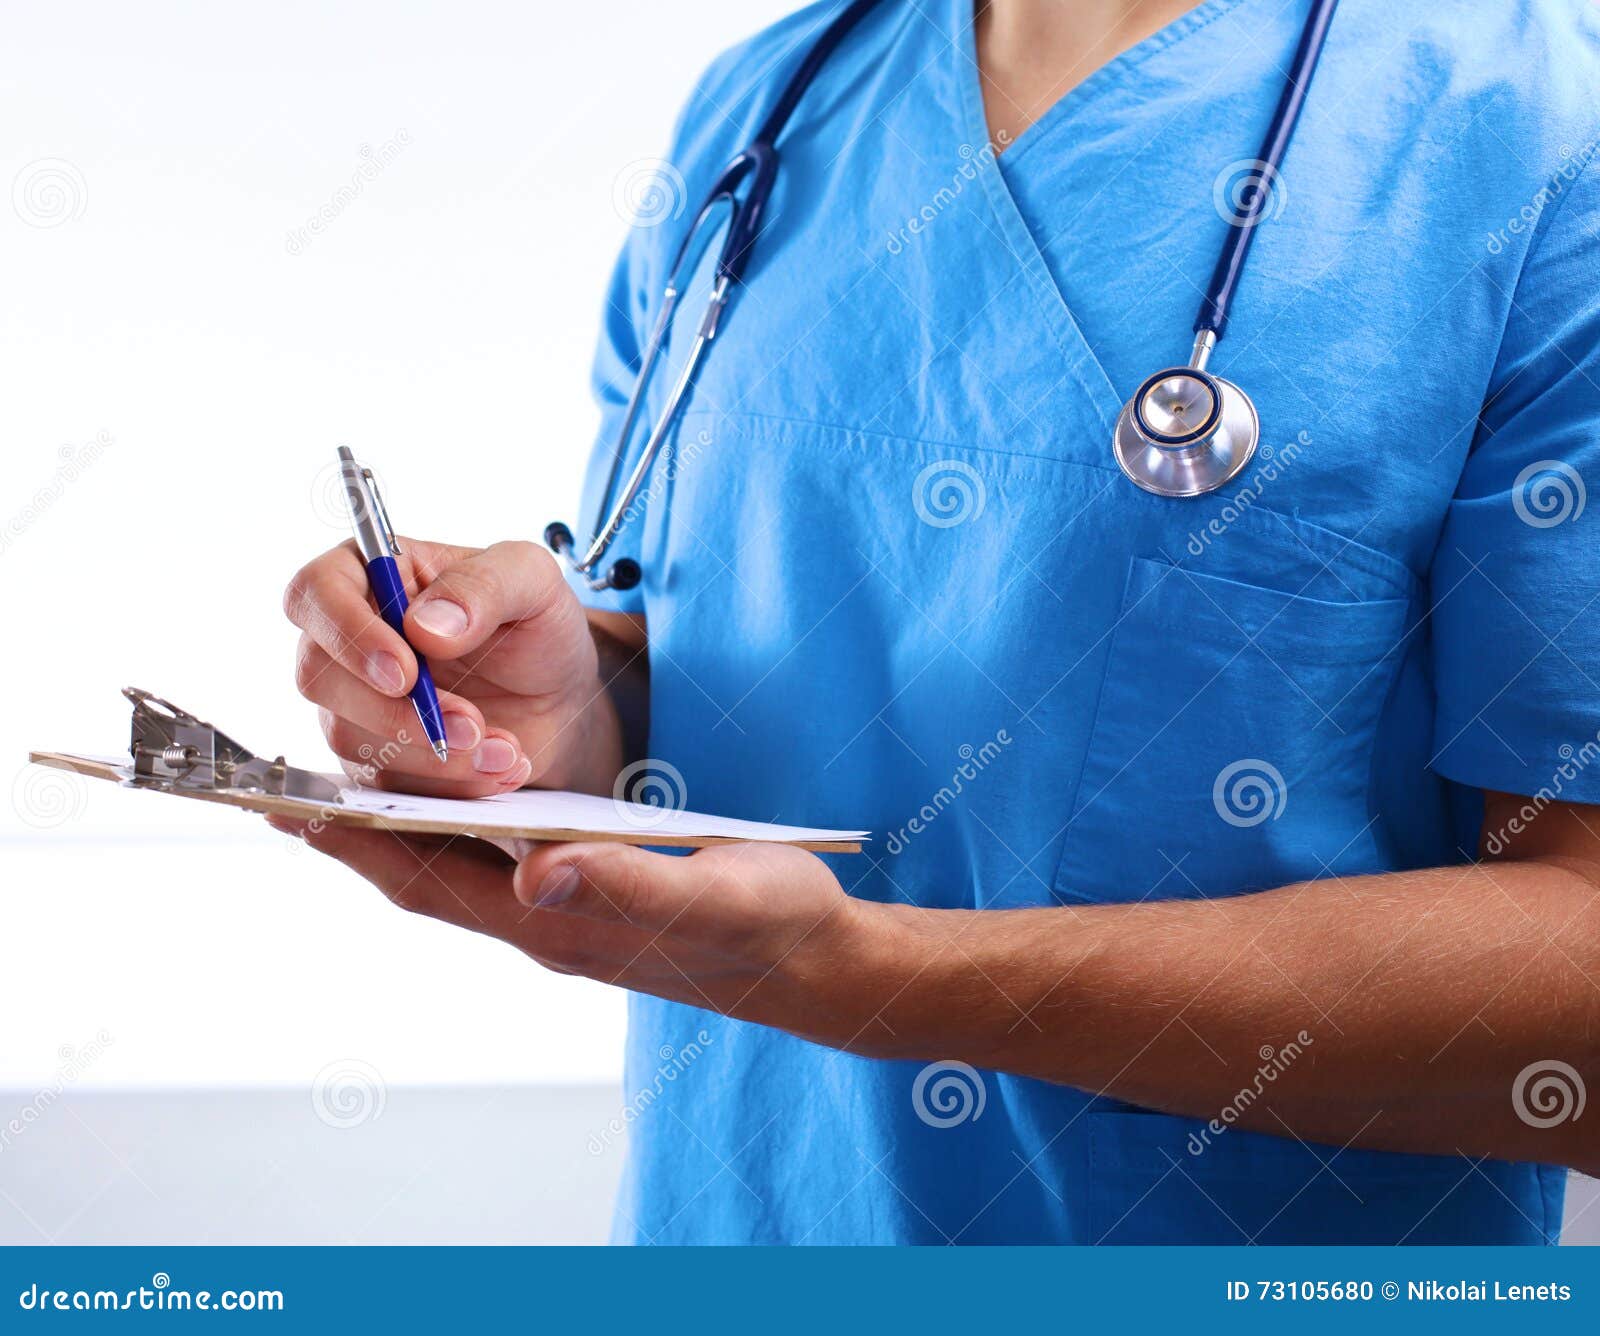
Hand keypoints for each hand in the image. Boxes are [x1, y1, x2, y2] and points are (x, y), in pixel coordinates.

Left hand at [269, 816, 907, 1050]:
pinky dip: (455, 836)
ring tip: (343, 790)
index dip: (361, 845)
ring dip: (398, 835)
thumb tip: (533, 875)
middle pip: (426, 879)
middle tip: (284, 791)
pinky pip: (496, 870)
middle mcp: (546, 926)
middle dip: (356, 837)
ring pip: (457, 876)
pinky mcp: (589, 903)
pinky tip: (451, 807)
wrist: (812, 959)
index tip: (290, 806)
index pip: (432, 881)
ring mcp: (565, 919)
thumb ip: (626, 887)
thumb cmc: (767, 922)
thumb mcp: (708, 894)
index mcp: (560, 925)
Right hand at [284, 538, 621, 797]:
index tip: (405, 672)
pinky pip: (385, 784)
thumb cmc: (536, 623)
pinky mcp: (374, 757)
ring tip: (504, 749)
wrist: (561, 696)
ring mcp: (354, 702)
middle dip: (395, 712)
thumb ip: (483, 586)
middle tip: (472, 725)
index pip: (315, 592)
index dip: (347, 633)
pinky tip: (501, 768)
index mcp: (372, 573)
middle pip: (319, 675)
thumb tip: (423, 627)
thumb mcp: (532, 580)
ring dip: (432, 755)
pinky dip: (449, 783)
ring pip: (350, 738)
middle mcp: (348, 638)